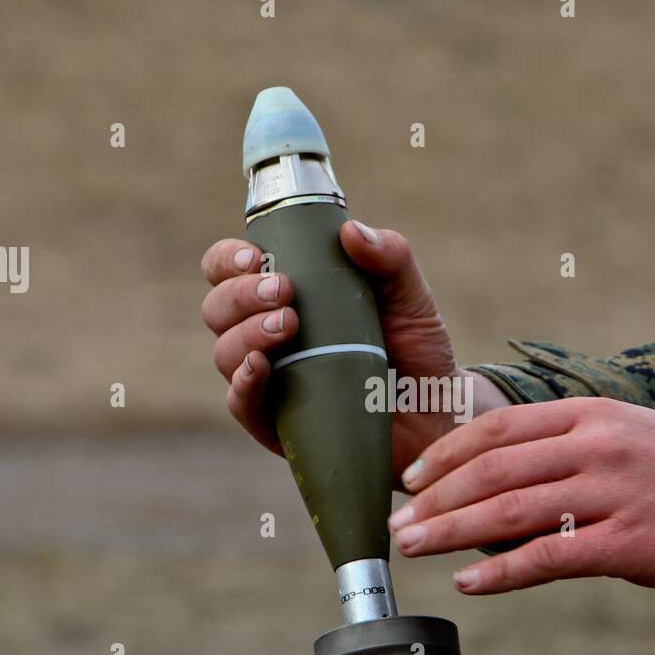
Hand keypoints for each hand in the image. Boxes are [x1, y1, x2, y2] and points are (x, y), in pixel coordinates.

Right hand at [201, 221, 503, 479]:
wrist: (436, 415)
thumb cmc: (416, 352)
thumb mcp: (409, 297)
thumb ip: (389, 258)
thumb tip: (351, 231)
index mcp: (287, 297)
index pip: (230, 270)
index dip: (228, 259)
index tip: (256, 257)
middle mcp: (266, 336)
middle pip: (218, 309)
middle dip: (241, 294)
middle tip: (285, 291)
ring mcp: (269, 381)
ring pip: (226, 353)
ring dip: (247, 333)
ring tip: (290, 325)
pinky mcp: (277, 424)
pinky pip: (241, 404)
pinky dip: (244, 383)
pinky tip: (261, 366)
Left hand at [388, 397, 654, 595]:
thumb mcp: (625, 436)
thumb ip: (564, 449)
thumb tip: (496, 481)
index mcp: (591, 414)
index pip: (499, 426)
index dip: (447, 453)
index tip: (413, 478)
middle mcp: (597, 445)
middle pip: (494, 469)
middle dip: (437, 498)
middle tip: (398, 522)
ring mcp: (613, 492)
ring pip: (511, 511)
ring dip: (453, 532)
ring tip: (414, 547)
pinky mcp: (629, 542)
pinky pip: (550, 558)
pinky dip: (502, 572)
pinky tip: (468, 584)